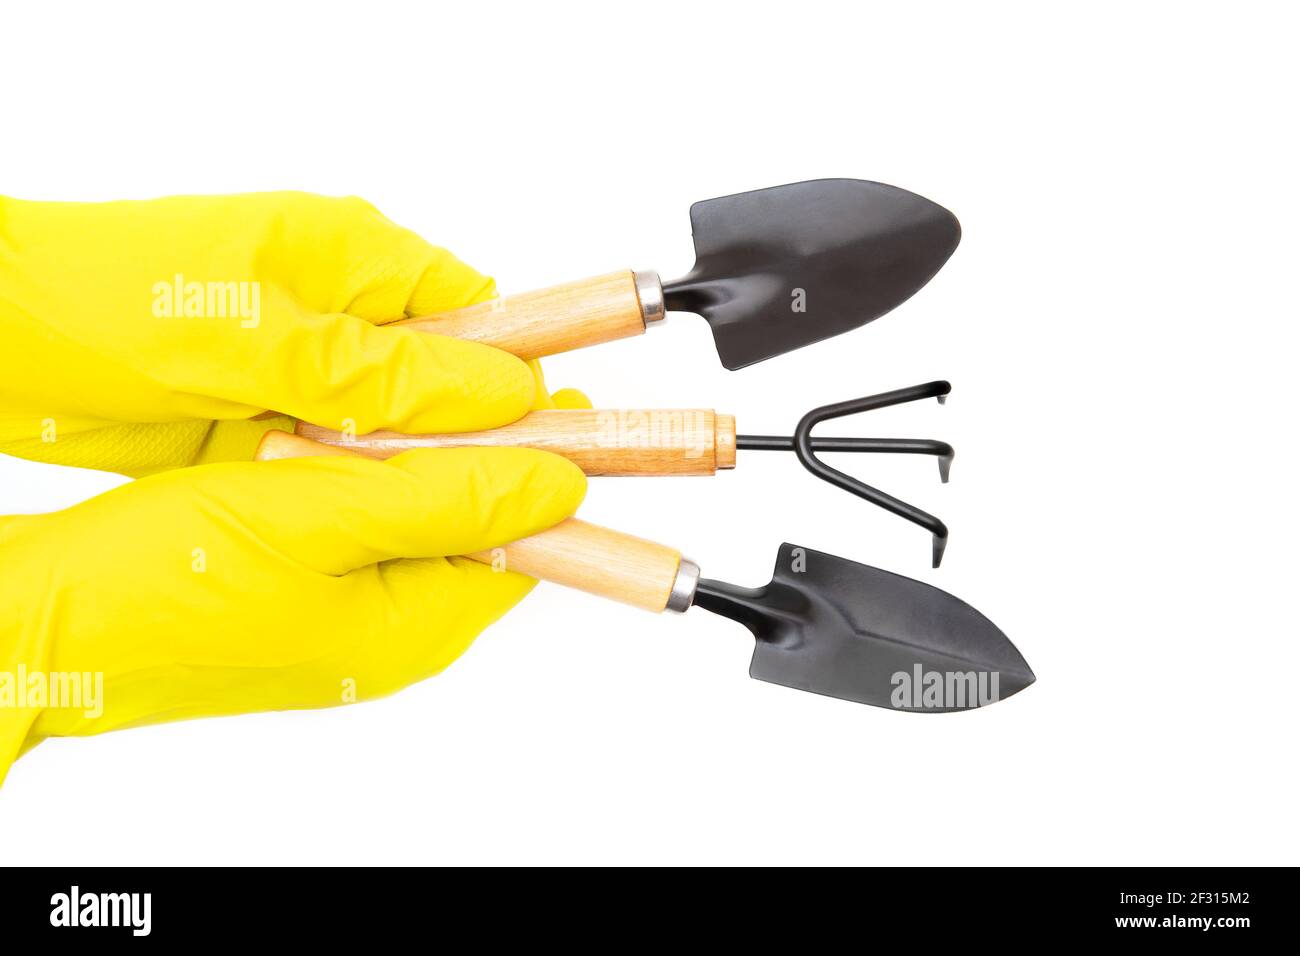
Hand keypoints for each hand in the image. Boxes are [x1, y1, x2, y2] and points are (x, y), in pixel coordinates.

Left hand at [0, 192, 551, 474]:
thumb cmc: (113, 295)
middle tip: (486, 503)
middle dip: (464, 444)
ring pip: (398, 436)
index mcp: (359, 258)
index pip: (480, 316)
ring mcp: (311, 373)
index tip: (541, 443)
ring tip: (414, 518)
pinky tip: (355, 520)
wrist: (1, 335)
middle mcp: (347, 315)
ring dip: (402, 475)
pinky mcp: (276, 421)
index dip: (515, 381)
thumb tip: (501, 394)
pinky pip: (342, 465)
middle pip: (450, 386)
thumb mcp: (260, 335)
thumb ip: (380, 370)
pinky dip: (350, 494)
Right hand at [0, 446, 585, 783]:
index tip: (547, 391)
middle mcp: (392, 634)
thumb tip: (558, 483)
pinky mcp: (304, 601)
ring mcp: (347, 621)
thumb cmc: (165, 579)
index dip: (541, 465)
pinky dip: (360, 478)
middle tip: (463, 379)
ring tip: (392, 398)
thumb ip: (444, 498)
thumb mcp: (320, 518)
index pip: (526, 545)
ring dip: (412, 460)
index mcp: (415, 626)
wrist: (48, 623)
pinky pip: (361, 529)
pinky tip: (334, 438)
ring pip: (414, 521)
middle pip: (475, 530)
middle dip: (476, 455)